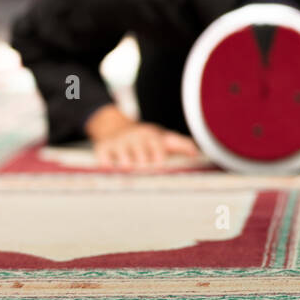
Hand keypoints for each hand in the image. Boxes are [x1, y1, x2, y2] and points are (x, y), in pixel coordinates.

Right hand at [85, 104, 199, 167]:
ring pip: (122, 157)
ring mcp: (118, 143)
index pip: (156, 144)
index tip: (160, 163)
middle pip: (140, 153)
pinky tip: (111, 170)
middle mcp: (134, 137)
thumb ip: (182, 145)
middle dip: (143, 162)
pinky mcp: (102, 148)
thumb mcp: (164, 138)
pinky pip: (104, 158)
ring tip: (129, 169)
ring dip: (126, 164)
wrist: (115, 127)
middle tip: (146, 171)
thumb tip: (196, 153)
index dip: (158, 154)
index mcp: (151, 136)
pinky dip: (107, 164)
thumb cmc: (146, 139)